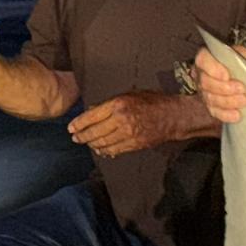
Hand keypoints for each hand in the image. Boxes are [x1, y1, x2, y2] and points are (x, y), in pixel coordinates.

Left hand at [68, 91, 182, 156]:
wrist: (174, 116)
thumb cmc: (153, 102)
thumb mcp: (130, 95)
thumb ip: (110, 104)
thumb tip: (92, 112)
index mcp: (118, 104)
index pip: (92, 116)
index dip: (79, 124)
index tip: (71, 128)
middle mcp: (121, 120)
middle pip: (94, 132)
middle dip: (82, 136)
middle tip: (76, 138)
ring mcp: (128, 134)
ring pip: (103, 143)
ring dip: (92, 144)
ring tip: (87, 144)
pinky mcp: (134, 144)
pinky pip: (115, 150)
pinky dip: (105, 151)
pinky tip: (100, 149)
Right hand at [194, 44, 245, 123]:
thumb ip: (242, 55)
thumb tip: (238, 59)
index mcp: (208, 58)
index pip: (202, 59)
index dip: (212, 68)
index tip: (227, 76)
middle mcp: (202, 75)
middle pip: (205, 82)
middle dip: (223, 87)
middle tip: (242, 89)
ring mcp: (205, 93)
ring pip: (210, 99)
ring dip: (228, 101)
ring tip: (244, 101)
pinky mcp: (212, 107)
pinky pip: (215, 113)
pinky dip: (226, 115)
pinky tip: (237, 115)